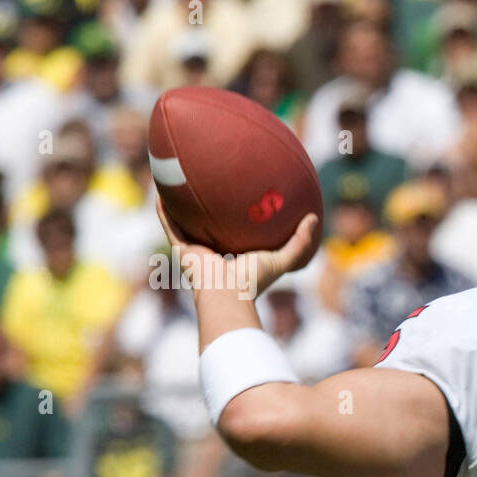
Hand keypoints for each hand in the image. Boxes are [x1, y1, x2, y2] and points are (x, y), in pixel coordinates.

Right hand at [154, 198, 318, 298]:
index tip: (240, 196)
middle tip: (209, 183)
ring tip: (177, 181)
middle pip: (208, 225)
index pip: (235, 232)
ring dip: (179, 205)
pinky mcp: (181, 250)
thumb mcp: (282, 259)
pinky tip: (161, 192)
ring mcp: (195, 251)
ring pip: (184, 223)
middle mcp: (213, 252)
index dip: (237, 217)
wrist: (227, 296)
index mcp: (234, 254)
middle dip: (206, 207)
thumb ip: (300, 242)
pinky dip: (164, 211)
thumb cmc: (255, 281)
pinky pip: (170, 226)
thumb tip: (314, 218)